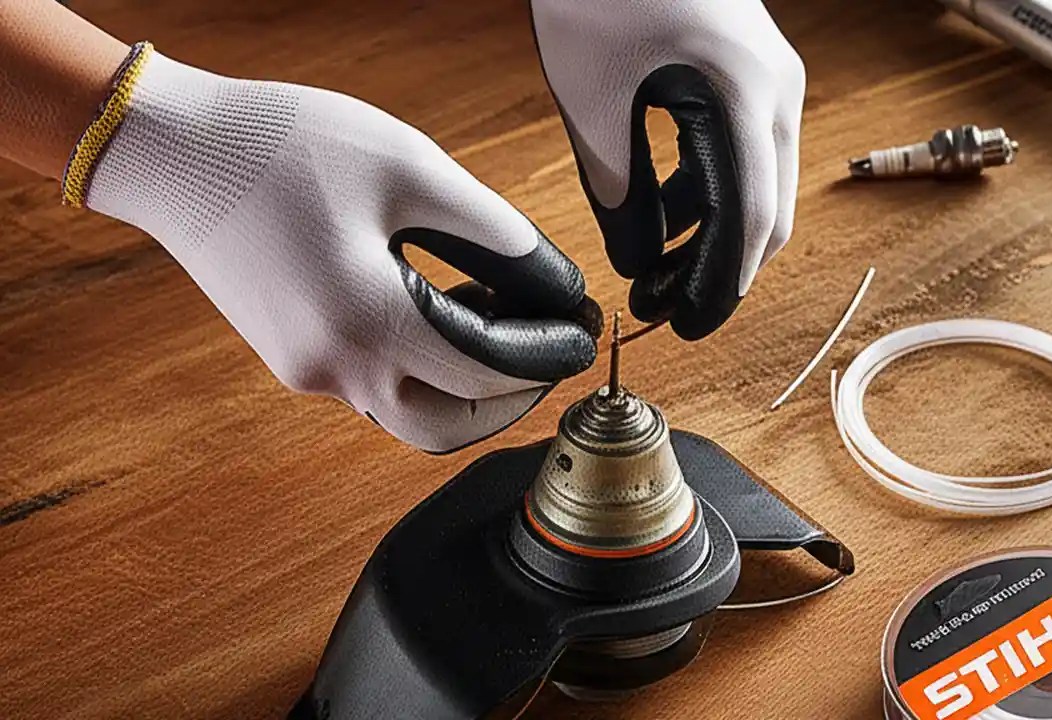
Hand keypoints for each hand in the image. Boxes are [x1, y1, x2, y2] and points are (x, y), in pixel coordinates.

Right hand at [80, 51, 598, 452]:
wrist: (174, 152)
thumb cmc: (286, 145)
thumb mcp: (411, 170)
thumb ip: (497, 234)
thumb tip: (559, 282)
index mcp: (367, 321)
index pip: (489, 372)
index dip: (548, 355)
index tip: (583, 329)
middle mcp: (333, 368)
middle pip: (451, 425)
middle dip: (513, 397)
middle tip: (552, 351)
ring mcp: (306, 372)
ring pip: (411, 417)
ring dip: (466, 392)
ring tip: (503, 328)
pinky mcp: (291, 361)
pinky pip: (375, 390)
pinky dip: (422, 372)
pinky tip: (445, 318)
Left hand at [532, 0, 804, 339]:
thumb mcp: (593, 96)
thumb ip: (615, 185)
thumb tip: (632, 261)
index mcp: (748, 95)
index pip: (749, 220)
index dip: (719, 286)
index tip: (688, 330)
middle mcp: (776, 92)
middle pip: (767, 212)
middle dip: (717, 270)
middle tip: (662, 310)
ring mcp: (768, 81)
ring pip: (757, 187)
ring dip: (710, 236)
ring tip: (650, 273)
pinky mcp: (746, 75)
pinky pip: (740, 156)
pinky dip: (706, 197)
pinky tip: (658, 220)